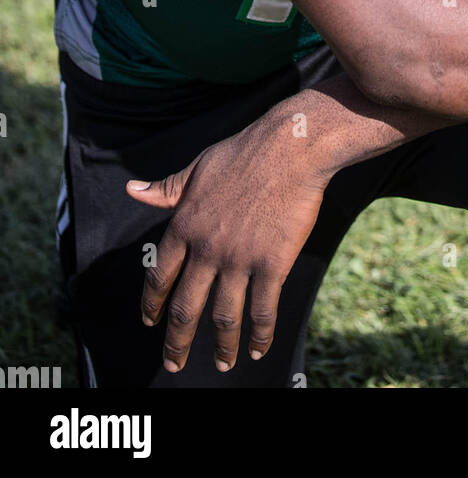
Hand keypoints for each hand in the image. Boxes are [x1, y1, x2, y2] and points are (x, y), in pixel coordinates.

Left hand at [126, 112, 329, 373]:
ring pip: (224, 317)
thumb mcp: (197, 167)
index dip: (153, 303)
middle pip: (186, 307)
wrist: (290, 148)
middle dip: (177, 342)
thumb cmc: (244, 152)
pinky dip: (260, 335)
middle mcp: (206, 249)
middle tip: (173, 364)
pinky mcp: (271, 265)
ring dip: (221, 347)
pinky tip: (259, 349)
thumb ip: (166, 188)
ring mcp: (239, 260)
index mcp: (184, 224)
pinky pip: (263, 311)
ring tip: (222, 365)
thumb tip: (131, 190)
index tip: (150, 322)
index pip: (159, 275)